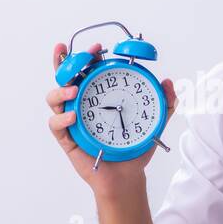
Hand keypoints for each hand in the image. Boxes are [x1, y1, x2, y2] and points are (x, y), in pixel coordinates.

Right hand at [46, 42, 177, 197]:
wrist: (128, 176)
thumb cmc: (134, 146)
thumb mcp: (154, 122)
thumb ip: (165, 102)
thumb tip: (168, 82)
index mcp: (97, 94)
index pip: (87, 69)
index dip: (87, 55)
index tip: (98, 48)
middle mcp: (80, 103)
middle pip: (64, 77)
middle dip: (65, 62)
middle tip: (78, 56)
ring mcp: (71, 120)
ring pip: (54, 97)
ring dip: (61, 89)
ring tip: (75, 89)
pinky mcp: (67, 139)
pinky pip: (56, 124)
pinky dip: (62, 118)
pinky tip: (73, 116)